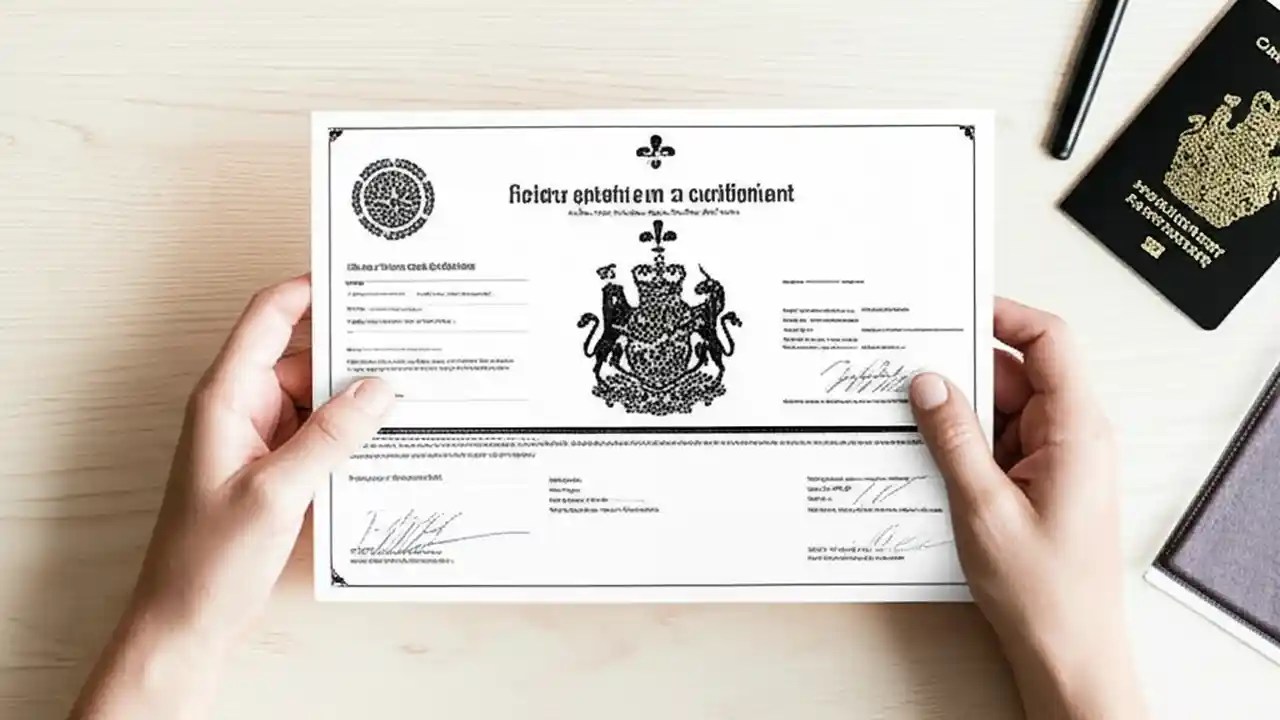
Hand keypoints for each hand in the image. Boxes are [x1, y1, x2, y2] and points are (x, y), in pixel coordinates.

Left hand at [71, 275, 394, 719]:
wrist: (187, 622)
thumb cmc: (209, 560)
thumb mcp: (279, 492)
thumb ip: (332, 435)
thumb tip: (380, 387)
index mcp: (227, 398)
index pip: (269, 318)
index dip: (309, 289)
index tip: (359, 276)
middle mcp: (244, 409)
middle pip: (305, 356)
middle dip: (353, 349)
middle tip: (409, 339)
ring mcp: (261, 440)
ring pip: (319, 397)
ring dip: (358, 397)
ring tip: (412, 391)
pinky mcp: (278, 470)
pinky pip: (321, 434)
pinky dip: (352, 433)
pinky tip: (389, 439)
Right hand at [908, 298, 1145, 719]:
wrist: (1066, 651)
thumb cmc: (1045, 591)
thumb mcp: (984, 507)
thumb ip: (953, 437)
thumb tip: (928, 382)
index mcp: (1077, 430)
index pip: (1050, 342)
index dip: (1003, 314)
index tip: (954, 307)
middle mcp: (1072, 435)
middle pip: (1015, 374)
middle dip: (961, 373)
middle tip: (907, 373)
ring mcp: (1056, 458)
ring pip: (1001, 409)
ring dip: (958, 415)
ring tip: (912, 425)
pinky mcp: (1038, 480)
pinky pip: (998, 441)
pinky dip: (963, 443)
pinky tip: (930, 457)